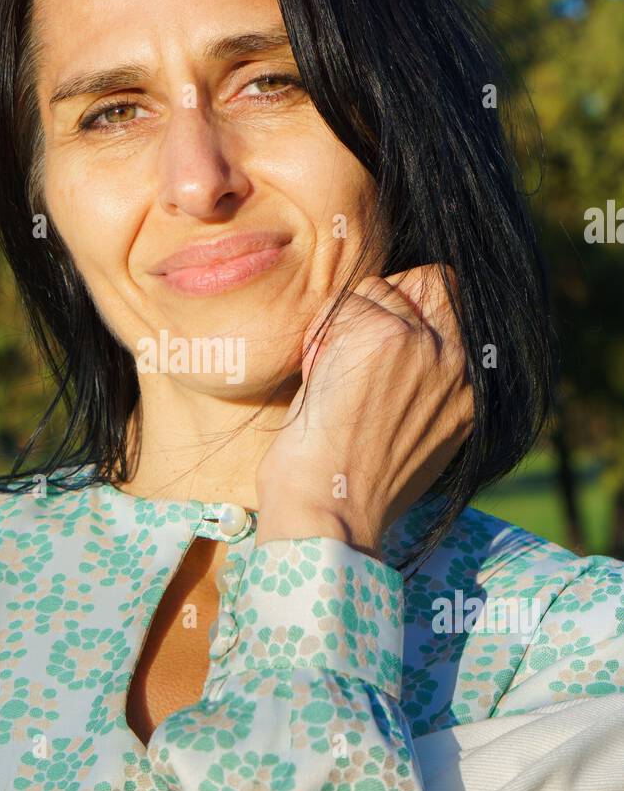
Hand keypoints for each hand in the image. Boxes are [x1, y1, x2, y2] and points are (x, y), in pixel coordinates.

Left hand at [254, 264, 473, 557]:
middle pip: (430, 280)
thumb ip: (426, 390)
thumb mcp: (419, 438)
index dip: (415, 310)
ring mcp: (423, 344)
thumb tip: (401, 355)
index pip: (456, 306)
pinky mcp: (381, 336)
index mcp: (473, 390)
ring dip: (346, 322)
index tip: (380, 340)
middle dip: (387, 300)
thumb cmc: (355, 486)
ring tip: (331, 377)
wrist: (330, 509)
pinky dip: (320, 334)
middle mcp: (458, 362)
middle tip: (352, 344)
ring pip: (377, 290)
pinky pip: (343, 303)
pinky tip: (317, 378)